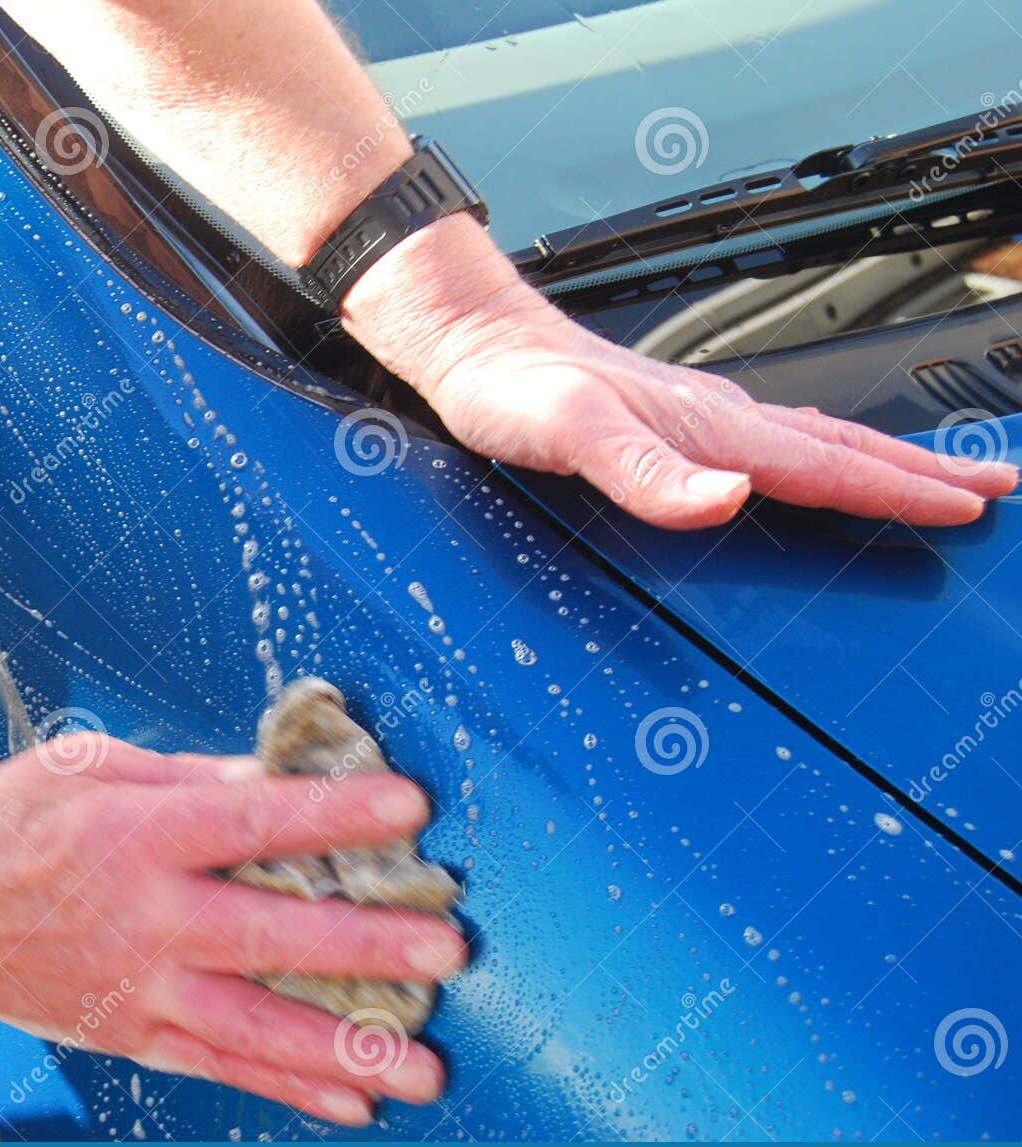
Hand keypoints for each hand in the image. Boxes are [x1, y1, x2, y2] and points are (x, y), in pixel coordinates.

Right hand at [0, 735, 466, 1127]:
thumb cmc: (2, 825)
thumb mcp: (84, 764)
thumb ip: (184, 772)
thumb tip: (268, 778)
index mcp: (139, 833)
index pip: (254, 822)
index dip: (334, 814)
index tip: (409, 808)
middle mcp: (149, 917)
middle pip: (271, 935)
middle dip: (365, 943)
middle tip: (446, 949)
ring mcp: (143, 987)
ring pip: (257, 1025)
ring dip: (344, 1044)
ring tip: (422, 1065)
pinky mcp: (134, 1033)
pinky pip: (220, 1066)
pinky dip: (286, 1086)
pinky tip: (351, 1101)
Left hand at [345, 215, 1018, 529]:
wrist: (472, 344)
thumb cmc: (509, 390)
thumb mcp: (570, 434)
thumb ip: (645, 471)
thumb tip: (727, 499)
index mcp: (709, 426)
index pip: (824, 466)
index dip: (897, 491)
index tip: (965, 507)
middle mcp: (715, 417)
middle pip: (842, 446)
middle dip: (922, 471)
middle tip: (996, 485)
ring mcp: (698, 416)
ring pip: (814, 440)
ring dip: (882, 460)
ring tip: (935, 474)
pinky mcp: (671, 420)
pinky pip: (771, 440)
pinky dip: (818, 454)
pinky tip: (808, 464)